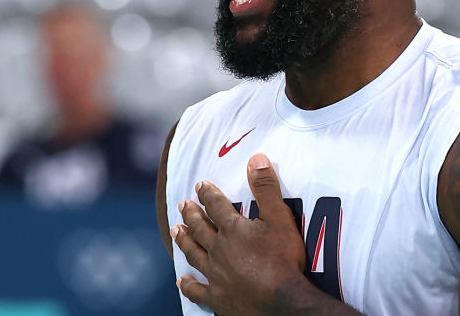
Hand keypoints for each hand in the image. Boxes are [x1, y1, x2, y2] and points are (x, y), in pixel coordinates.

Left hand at [172, 153, 307, 314]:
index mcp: (233, 230)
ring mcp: (216, 275)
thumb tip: (256, 158)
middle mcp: (219, 250)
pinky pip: (198, 291)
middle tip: (182, 205)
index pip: (216, 206)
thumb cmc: (283, 260)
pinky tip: (182, 281)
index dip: (207, 194)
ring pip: (194, 254)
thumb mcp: (280, 218)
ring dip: (184, 241)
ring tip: (175, 231)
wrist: (282, 303)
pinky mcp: (218, 298)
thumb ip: (266, 188)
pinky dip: (189, 286)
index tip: (200, 185)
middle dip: (191, 214)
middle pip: (200, 228)